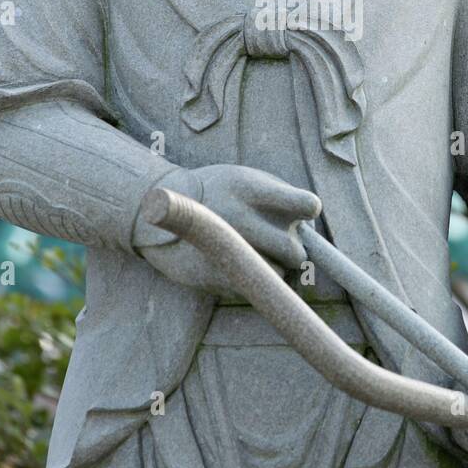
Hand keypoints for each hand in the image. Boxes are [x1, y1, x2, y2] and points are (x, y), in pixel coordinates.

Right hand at [136, 163, 320, 295]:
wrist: (154, 210)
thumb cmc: (213, 192)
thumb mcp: (243, 178)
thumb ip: (278, 196)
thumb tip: (312, 221)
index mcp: (249, 189)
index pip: (307, 205)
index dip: (307, 210)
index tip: (302, 212)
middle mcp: (239, 218)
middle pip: (295, 250)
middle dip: (292, 249)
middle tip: (279, 242)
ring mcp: (226, 249)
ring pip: (279, 274)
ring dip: (274, 267)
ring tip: (256, 253)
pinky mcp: (216, 276)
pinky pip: (254, 288)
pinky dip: (252, 280)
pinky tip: (237, 264)